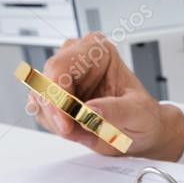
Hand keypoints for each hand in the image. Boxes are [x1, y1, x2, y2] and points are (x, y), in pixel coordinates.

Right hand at [28, 33, 183, 160]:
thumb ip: (116, 111)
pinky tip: (76, 128)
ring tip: (84, 129)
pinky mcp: (56, 96)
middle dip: (56, 112)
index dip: (58, 97)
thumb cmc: (144, 117)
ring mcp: (63, 76)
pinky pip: (41, 111)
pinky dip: (54, 125)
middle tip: (72, 132)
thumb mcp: (138, 114)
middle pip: (45, 82)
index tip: (66, 124)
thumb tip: (91, 110)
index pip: (61, 67)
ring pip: (39, 98)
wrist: (142, 131)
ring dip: (56, 120)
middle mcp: (75, 57)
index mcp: (97, 50)